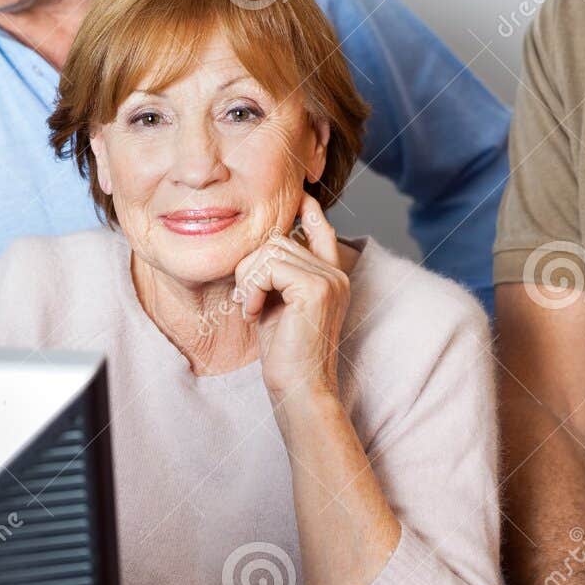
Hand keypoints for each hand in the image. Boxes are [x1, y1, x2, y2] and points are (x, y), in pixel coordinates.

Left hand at [232, 193, 351, 402]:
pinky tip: (253, 312)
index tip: (299, 196)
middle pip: (278, 239)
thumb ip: (277, 275)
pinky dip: (251, 289)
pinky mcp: (316, 288)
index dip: (308, 211)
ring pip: (269, 251)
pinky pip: (268, 267)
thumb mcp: (277, 304)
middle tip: (248, 300)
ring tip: (252, 308)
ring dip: (248, 280)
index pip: (321, 230)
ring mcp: (329, 279)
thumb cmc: (284, 352)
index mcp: (330, 276)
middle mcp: (336, 273)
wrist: (298, 388)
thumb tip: (261, 246)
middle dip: (251, 267)